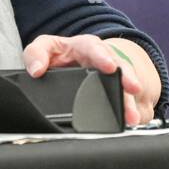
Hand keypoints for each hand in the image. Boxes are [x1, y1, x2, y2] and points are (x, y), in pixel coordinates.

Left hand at [24, 34, 152, 125]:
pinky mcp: (116, 92)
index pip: (94, 47)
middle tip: (133, 89)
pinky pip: (128, 101)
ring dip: (130, 102)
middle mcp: (104, 60)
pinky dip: (132, 111)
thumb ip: (36, 54)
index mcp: (85, 46)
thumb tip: (36, 70)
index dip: (103, 56)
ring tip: (132, 118)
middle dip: (126, 78)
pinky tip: (132, 122)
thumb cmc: (60, 55)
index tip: (109, 66)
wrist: (72, 64)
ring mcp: (113, 77)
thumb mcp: (45, 48)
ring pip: (125, 86)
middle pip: (119, 66)